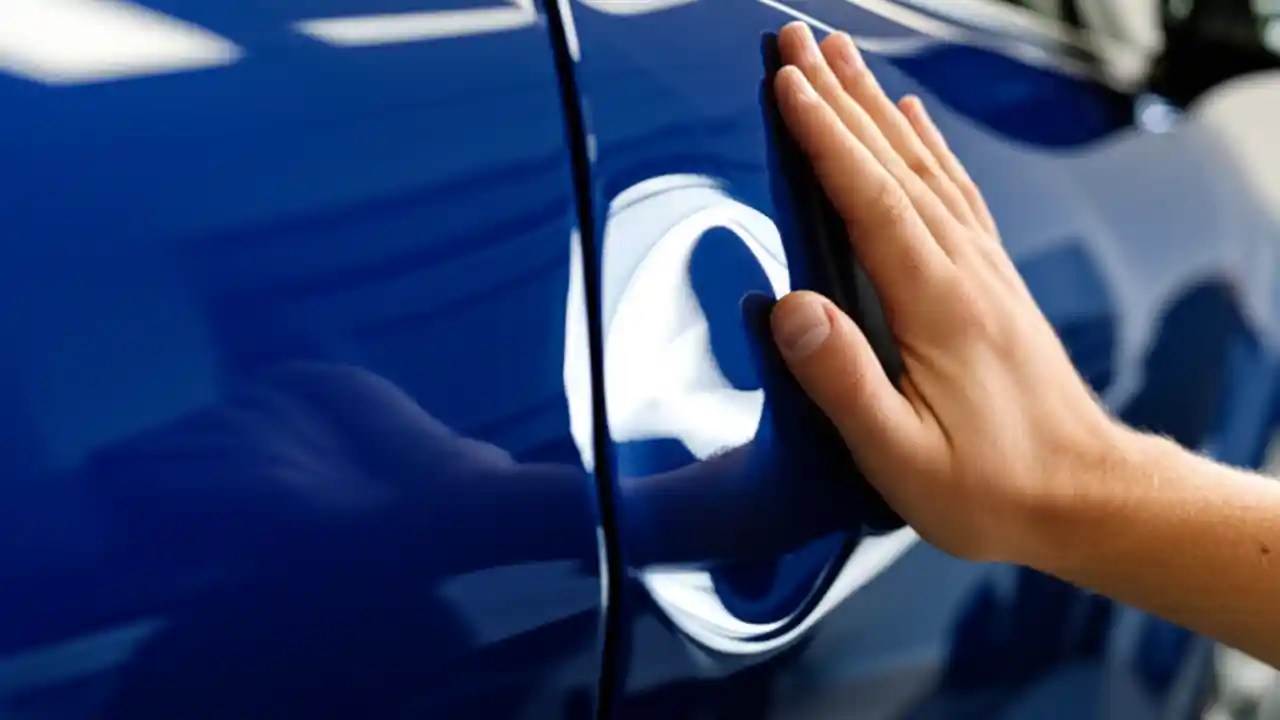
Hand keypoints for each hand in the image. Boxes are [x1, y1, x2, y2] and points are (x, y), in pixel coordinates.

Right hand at [768, 23, 1125, 563]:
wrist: (1086, 497)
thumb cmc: (991, 487)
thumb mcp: (900, 456)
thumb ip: (842, 380)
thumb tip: (787, 306)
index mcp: (936, 305)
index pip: (869, 198)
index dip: (823, 136)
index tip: (783, 82)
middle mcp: (964, 271)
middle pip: (893, 161)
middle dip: (839, 94)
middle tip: (794, 39)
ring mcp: (983, 271)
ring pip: (923, 165)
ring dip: (875, 106)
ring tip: (840, 57)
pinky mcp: (991, 283)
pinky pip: (954, 191)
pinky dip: (927, 145)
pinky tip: (912, 120)